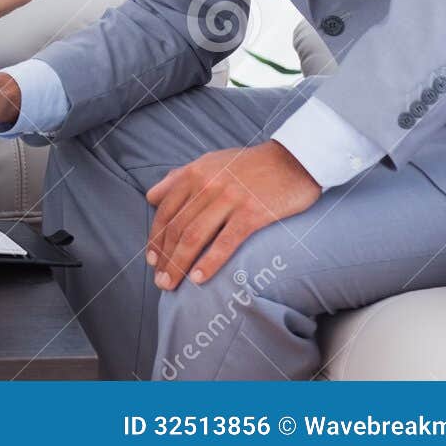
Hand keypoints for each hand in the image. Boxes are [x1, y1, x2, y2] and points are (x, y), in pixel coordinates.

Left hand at [144, 142, 321, 290]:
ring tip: (171, 284)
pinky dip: (208, 263)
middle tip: (160, 280)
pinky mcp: (251, 214)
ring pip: (194, 237)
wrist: (293, 160)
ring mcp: (228, 200)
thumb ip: (179, 178)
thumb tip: (151, 196)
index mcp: (193, 173)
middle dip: (165, 258)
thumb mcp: (209, 162)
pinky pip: (224, 243)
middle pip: (177, 228)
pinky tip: (198, 279)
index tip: (152, 259)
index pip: (165, 211)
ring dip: (179, 264)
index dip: (155, 238)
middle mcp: (206, 185)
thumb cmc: (249, 165)